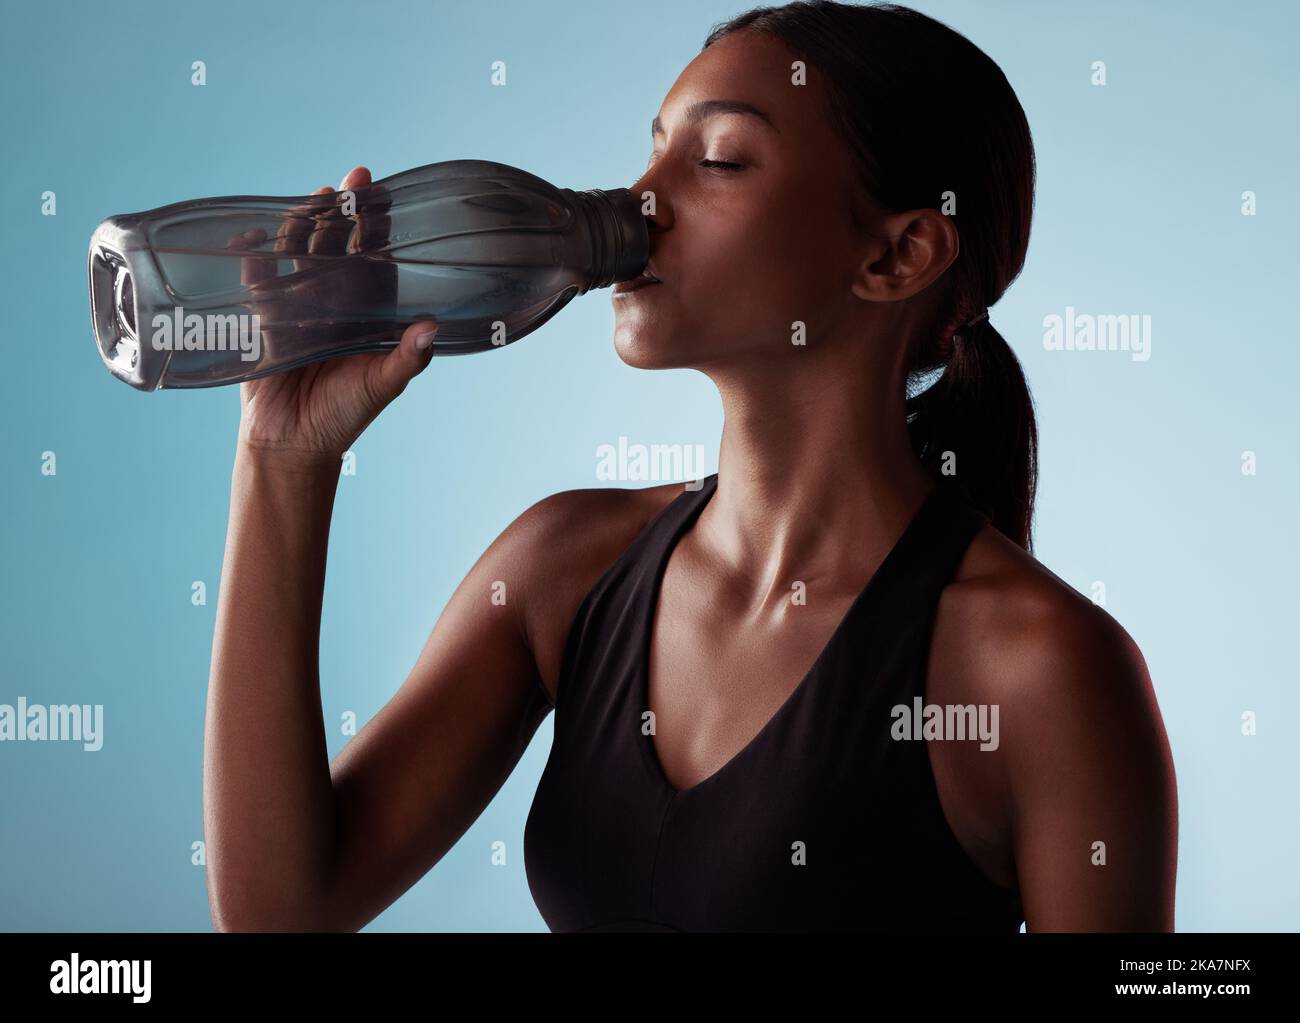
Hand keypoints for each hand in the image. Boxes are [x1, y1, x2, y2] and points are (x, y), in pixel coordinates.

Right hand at [226, 166, 437, 463]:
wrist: (292, 444)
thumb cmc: (344, 416)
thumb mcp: (382, 385)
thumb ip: (407, 358)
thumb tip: (430, 328)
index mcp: (366, 314)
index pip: (374, 261)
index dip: (377, 229)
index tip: (380, 196)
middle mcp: (334, 304)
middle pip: (335, 248)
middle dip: (340, 215)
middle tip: (346, 183)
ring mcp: (297, 307)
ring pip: (297, 255)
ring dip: (301, 227)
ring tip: (310, 200)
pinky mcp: (263, 318)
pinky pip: (255, 279)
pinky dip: (251, 256)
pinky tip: (250, 234)